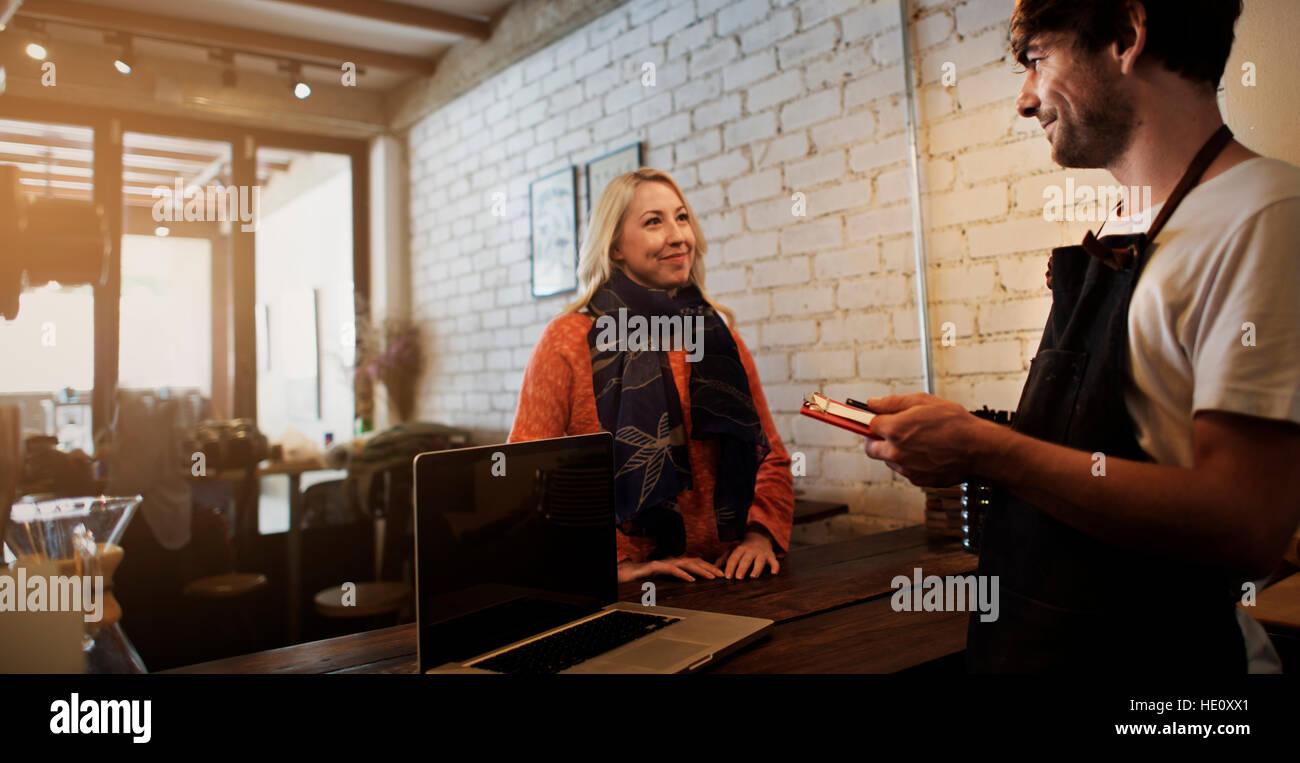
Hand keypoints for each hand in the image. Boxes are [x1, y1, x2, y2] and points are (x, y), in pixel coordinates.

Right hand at [617, 556, 725, 582]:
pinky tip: (691, 580)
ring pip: (686, 564)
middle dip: (710, 567)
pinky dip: (682, 574)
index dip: (709, 567)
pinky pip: (671, 570)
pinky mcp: (655, 567)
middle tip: (722, 575)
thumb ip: (677, 578)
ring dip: (700, 570)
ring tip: (712, 577)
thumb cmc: (644, 576)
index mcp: (675, 563)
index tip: (721, 574)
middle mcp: (671, 561)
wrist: (625, 573)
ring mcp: (663, 563)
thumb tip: (692, 582)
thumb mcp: (665, 579)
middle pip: (694, 561)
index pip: (696, 563)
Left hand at [714, 530, 780, 578]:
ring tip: (753, 576)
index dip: (730, 567)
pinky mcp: (771, 557)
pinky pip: (774, 562)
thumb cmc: (743, 549)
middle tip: (738, 577)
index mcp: (740, 549)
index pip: (734, 558)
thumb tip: (713, 569)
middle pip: (746, 560)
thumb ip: (723, 560)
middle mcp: (751, 551)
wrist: (759, 537)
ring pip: (759, 561)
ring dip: (756, 568)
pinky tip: (773, 573)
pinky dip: (775, 567)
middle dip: (742, 568)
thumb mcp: (732, 551)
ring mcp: (761, 554)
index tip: (727, 576)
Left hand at [862, 393, 994, 486]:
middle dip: (877, 439)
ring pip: (888, 459)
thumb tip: (873, 403)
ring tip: (918, 440)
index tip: (873, 418)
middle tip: (892, 431)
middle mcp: (896, 452)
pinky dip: (910, 462)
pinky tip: (927, 452)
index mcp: (894, 430)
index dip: (873, 419)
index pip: (868, 424)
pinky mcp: (917, 479)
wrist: (978, 449)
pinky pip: (905, 470)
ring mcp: (906, 468)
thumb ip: (893, 402)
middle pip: (870, 447)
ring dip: (895, 451)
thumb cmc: (954, 423)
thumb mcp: (923, 401)